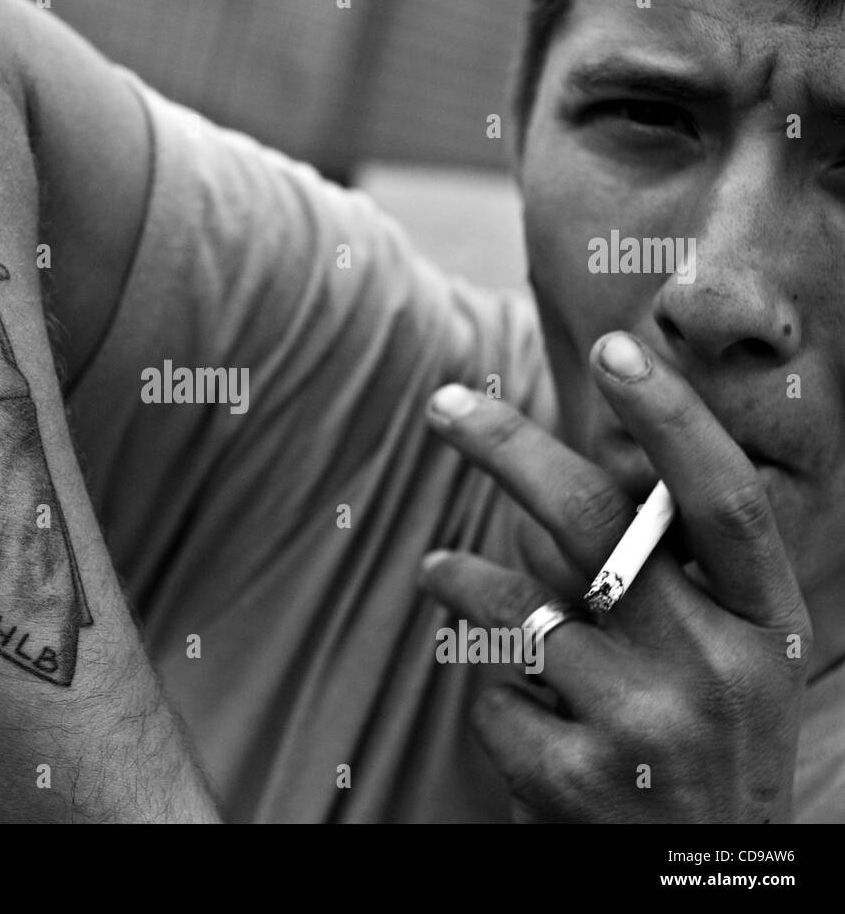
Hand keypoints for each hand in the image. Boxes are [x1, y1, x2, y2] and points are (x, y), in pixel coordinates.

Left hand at [419, 331, 811, 821]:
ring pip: (513, 604)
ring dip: (459, 576)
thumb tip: (550, 477)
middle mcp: (717, 674)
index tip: (615, 346)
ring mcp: (643, 730)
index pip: (723, 504)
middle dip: (507, 448)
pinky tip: (515, 708)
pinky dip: (486, 685)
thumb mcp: (727, 661)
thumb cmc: (704, 742)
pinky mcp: (572, 781)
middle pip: (591, 526)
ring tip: (438, 571)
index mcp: (765, 629)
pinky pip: (491, 691)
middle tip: (444, 404)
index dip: (672, 420)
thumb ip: (664, 575)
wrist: (700, 886)